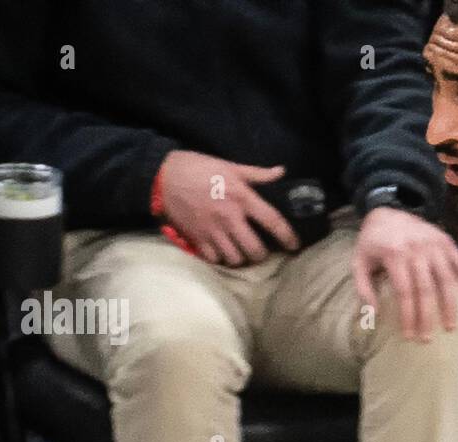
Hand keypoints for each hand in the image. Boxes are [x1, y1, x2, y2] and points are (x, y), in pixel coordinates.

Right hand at [157, 150, 299, 265]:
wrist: (163, 176)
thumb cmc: (199, 168)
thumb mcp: (230, 166)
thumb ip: (257, 174)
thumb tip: (281, 171)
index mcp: (242, 197)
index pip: (272, 221)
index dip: (288, 236)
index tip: (294, 245)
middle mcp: (229, 217)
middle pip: (254, 250)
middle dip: (261, 254)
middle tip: (261, 251)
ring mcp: (212, 231)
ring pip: (236, 259)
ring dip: (241, 258)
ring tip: (242, 252)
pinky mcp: (197, 239)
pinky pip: (215, 259)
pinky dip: (221, 259)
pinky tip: (223, 252)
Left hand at [353, 207, 457, 341]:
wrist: (387, 210)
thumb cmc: (373, 242)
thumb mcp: (359, 262)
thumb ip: (364, 288)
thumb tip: (374, 314)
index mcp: (395, 254)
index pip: (405, 292)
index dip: (408, 316)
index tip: (410, 336)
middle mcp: (418, 249)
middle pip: (426, 289)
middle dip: (428, 316)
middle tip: (428, 338)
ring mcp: (435, 244)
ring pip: (447, 279)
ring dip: (450, 305)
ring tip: (451, 327)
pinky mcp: (448, 242)